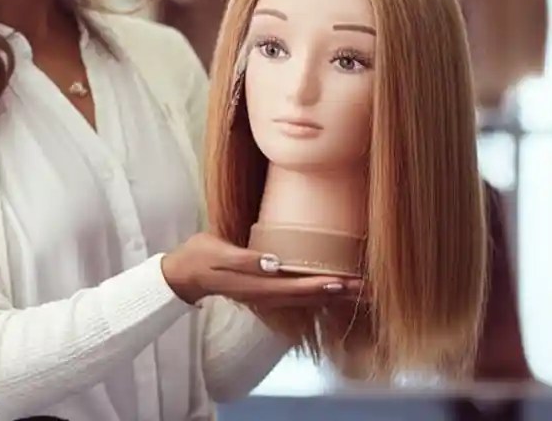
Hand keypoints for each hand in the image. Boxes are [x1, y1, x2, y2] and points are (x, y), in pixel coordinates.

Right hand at [161, 232, 364, 306]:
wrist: (183, 274)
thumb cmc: (200, 256)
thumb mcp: (218, 252)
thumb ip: (245, 259)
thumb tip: (274, 263)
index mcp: (256, 285)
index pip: (296, 287)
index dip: (322, 285)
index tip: (346, 282)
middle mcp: (266, 295)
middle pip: (309, 297)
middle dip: (339, 294)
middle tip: (368, 290)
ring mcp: (266, 296)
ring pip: (307, 299)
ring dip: (333, 295)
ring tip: (359, 292)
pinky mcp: (265, 292)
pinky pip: (298, 296)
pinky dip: (318, 294)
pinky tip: (331, 290)